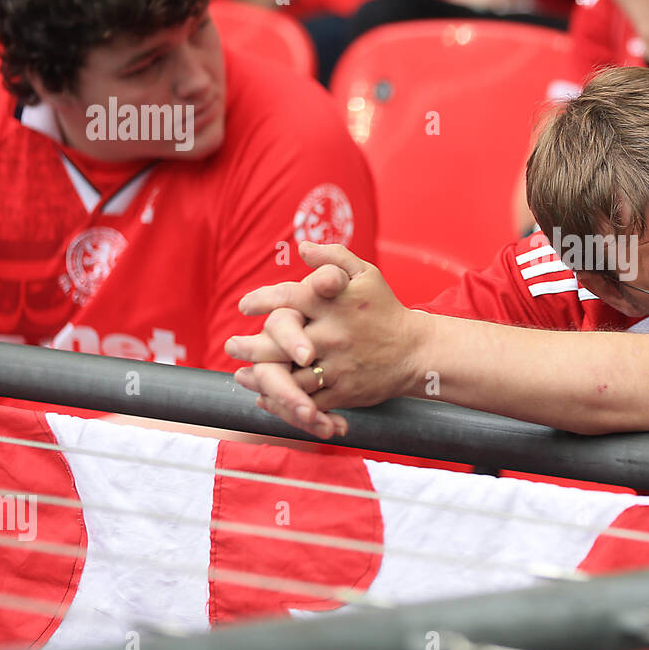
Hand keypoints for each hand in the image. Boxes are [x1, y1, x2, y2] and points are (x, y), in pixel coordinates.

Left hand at [225, 243, 428, 438]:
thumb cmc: (385, 309)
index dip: (262, 300)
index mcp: (335, 303)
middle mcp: (334, 334)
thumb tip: (302, 247)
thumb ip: (334, 257)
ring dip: (262, 378)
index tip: (245, 306)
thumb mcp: (367, 274)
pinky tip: (269, 398)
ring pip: (291, 376)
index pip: (289, 297)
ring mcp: (339, 366)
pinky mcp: (345, 391)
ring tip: (243, 376)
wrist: (417, 352)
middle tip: (231, 346)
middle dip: (250, 346)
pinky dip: (286, 402)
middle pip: (281, 343)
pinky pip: (309, 401)